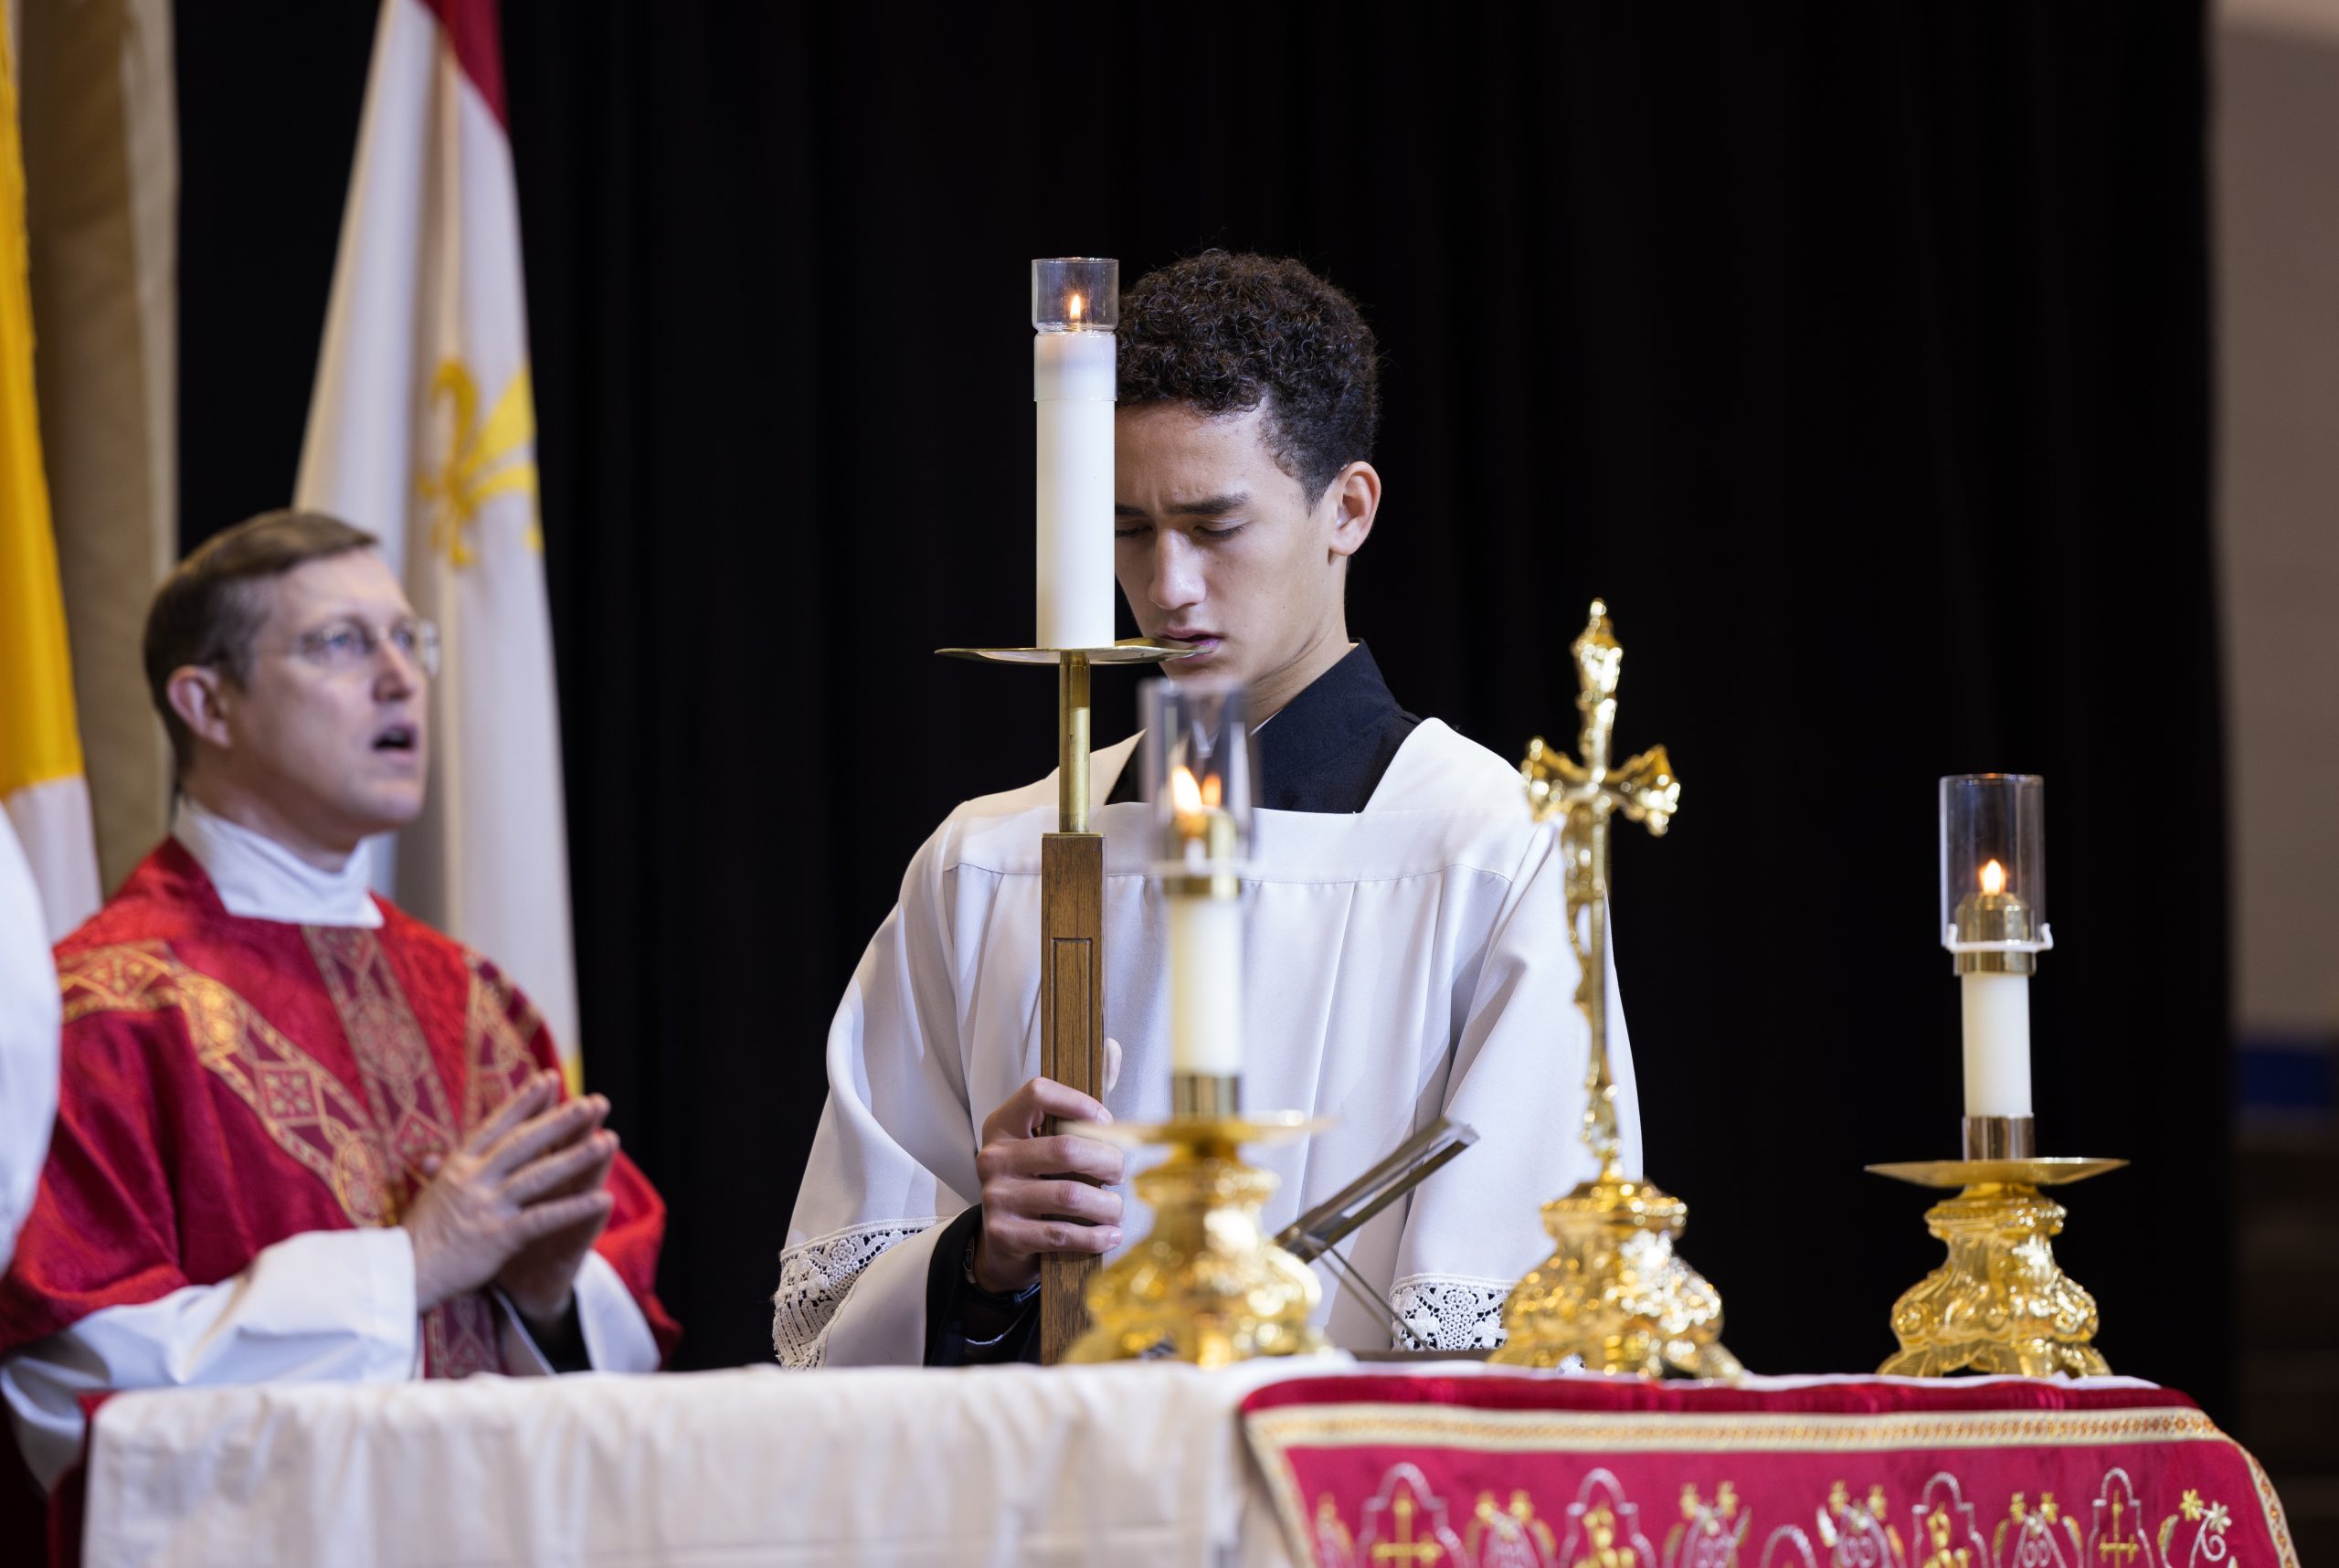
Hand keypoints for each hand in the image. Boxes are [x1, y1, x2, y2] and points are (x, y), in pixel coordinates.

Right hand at [399, 1071, 614, 1312]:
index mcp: (457, 1166)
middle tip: (593, 1100)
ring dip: (577, 1156)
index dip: (524, 1101)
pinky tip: (603, 1198)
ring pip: (539, 1174)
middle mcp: (472, 1179)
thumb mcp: (428, 1196)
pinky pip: (544, 1218)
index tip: (550, 1078)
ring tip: (609, 1140)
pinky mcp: (498, 1236)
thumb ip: (442, 1174)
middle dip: (560, 1120)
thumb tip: (434, 1156)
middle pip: (523, 1142)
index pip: (496, 1124)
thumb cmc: (416, 1238)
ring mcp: (486, 1206)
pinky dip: (574, 1208)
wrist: (397, 1276)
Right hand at [970, 1069, 1125, 1295]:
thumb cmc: (1037, 1181)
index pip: (1037, 1092)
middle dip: (1108, 1161)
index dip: (1078, 1101)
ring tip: (1117, 1209)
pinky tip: (1110, 1234)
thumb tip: (1113, 1047)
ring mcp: (995, 1196)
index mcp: (1002, 1125)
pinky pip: (1062, 1233)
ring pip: (1070, 1195)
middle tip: (1120, 1172)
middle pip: (1065, 1148)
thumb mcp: (1051, 1141)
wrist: (1003, 1242)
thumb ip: (1081, 1101)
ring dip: (1107, 1205)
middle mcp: (993, 1157)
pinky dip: (1095, 1236)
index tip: (1106, 1120)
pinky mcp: (1004, 1234)